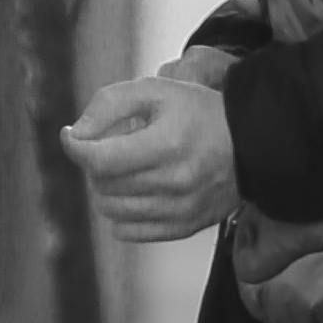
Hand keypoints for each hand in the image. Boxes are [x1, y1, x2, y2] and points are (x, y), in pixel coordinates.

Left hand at [63, 74, 237, 242]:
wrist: (252, 144)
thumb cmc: (199, 113)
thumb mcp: (156, 91)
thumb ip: (109, 104)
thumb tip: (75, 134)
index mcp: (166, 145)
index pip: (99, 159)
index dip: (75, 147)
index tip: (71, 136)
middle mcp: (174, 183)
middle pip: (102, 184)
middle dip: (96, 162)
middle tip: (112, 145)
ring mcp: (180, 210)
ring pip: (111, 210)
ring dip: (107, 188)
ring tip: (125, 168)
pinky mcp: (184, 228)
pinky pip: (129, 232)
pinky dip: (121, 214)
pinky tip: (134, 192)